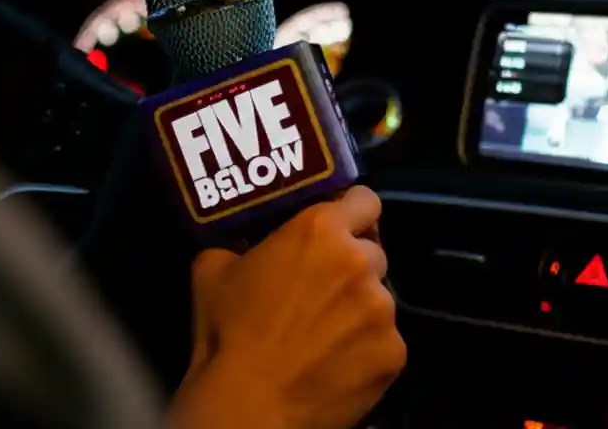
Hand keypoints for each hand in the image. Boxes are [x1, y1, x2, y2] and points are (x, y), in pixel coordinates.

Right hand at [170, 186, 405, 428]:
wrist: (248, 407)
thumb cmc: (227, 334)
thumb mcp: (213, 271)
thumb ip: (239, 245)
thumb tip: (243, 245)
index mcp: (321, 230)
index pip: (364, 200)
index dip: (351, 212)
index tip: (338, 228)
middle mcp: (360, 261)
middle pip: (372, 251)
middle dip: (353, 265)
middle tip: (323, 288)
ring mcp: (383, 309)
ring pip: (379, 299)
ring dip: (359, 309)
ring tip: (327, 335)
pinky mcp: (394, 352)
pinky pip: (385, 341)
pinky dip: (366, 349)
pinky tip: (337, 364)